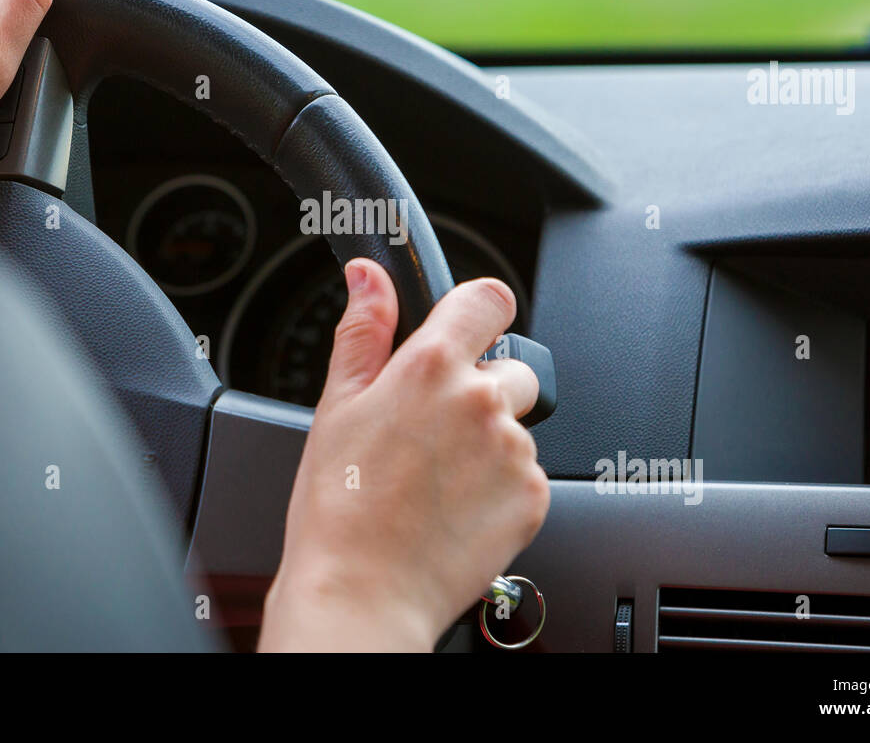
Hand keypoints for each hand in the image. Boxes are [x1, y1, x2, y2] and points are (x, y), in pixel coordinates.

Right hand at [258, 259, 549, 651]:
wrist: (363, 592)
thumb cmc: (339, 507)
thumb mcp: (337, 405)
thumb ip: (364, 331)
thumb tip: (369, 276)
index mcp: (430, 367)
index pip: (488, 298)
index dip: (478, 310)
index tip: (467, 329)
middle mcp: (481, 400)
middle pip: (509, 366)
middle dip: (479, 390)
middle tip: (433, 434)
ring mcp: (513, 450)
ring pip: (515, 426)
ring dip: (488, 443)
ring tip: (436, 482)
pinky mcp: (533, 496)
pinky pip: (526, 475)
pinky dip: (500, 488)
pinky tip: (455, 508)